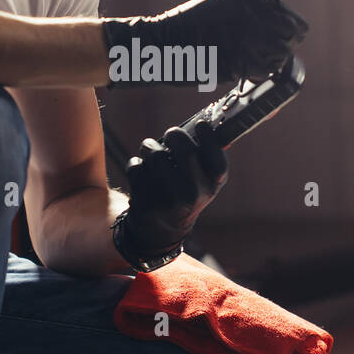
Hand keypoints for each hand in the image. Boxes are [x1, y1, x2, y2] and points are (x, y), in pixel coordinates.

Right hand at [103, 0, 307, 86]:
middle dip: (286, 47)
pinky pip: (263, 72)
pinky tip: (249, 73)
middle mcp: (249, 15)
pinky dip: (260, 75)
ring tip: (259, 64)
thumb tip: (277, 26)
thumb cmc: (188, 26)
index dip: (292, 31)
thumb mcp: (220, 5)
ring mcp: (244, 38)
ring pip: (280, 55)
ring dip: (273, 63)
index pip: (290, 18)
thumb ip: (249, 11)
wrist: (161, 42)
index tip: (288, 39)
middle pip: (290, 36)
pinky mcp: (236, 60)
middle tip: (274, 55)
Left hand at [120, 119, 228, 254]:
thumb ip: (207, 155)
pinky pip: (136, 166)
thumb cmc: (185, 192)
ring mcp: (169, 200)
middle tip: (170, 135)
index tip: (200, 124)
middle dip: (173, 135)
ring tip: (151, 152)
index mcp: (213, 185)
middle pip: (184, 148)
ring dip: (149, 147)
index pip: (216, 157)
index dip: (208, 137)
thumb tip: (209, 122)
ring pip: (155, 154)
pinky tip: (141, 172)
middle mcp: (194, 194)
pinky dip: (136, 164)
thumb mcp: (204, 180)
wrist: (161, 231)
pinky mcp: (146, 202)